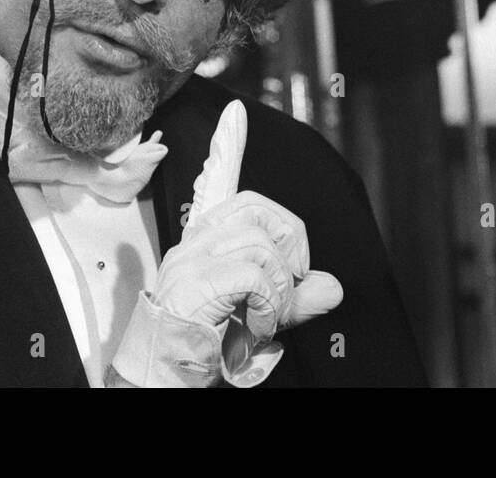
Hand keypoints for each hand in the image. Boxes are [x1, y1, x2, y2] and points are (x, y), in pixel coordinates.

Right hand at [109, 100, 341, 386]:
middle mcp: (193, 245)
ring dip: (278, 285)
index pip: (218, 183)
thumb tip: (333, 287)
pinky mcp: (192, 285)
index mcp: (207, 244)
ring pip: (260, 240)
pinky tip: (255, 327)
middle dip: (290, 243)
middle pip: (257, 207)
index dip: (228, 147)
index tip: (236, 114)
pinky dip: (268, 303)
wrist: (162, 382)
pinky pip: (254, 273)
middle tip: (286, 286)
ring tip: (264, 316)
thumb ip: (296, 299)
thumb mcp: (262, 318)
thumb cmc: (206, 348)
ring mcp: (188, 263)